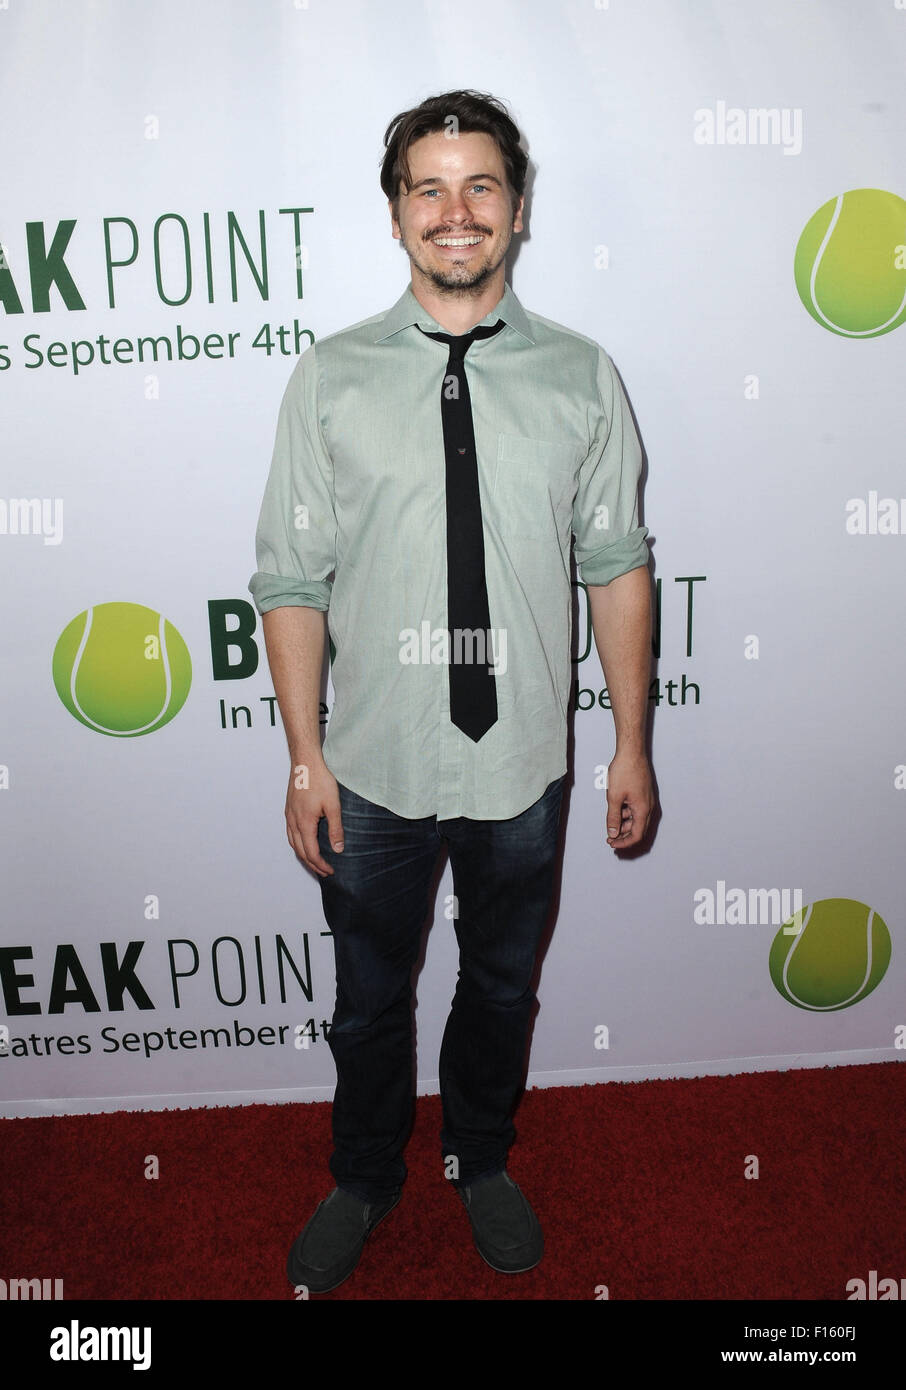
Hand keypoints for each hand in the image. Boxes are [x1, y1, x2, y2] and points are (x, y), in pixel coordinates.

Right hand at [284, 760, 343, 876]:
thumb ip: (335, 829)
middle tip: (324, 872)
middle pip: (300, 851)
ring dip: (303, 855)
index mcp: (304, 823)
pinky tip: (304, 842)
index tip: (331, 871)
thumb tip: (338, 849)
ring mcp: (289, 815)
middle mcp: (293, 822)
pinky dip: (297, 843)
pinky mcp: (289, 809)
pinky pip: (290, 833)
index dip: (320, 865)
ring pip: (293, 843)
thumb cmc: (320, 780)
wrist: (305, 762)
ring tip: (314, 862)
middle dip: (312, 864)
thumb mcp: (333, 805)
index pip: (311, 852)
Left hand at [605, 749, 653, 849]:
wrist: (631, 752)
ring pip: (636, 819)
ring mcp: (647, 800)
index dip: (624, 843)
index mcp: (643, 810)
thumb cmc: (624, 771)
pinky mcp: (643, 794)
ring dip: (624, 823)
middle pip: (638, 829)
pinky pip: (636, 809)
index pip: (636, 835)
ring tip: (610, 822)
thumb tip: (613, 833)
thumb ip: (613, 817)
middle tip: (609, 837)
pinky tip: (615, 808)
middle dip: (623, 836)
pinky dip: (626, 813)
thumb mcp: (614, 797)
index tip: (612, 844)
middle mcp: (648, 807)